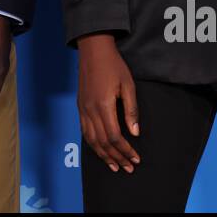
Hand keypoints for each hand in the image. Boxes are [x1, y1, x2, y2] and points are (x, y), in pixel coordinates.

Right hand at [76, 33, 139, 172]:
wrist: (93, 49)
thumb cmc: (113, 65)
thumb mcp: (128, 85)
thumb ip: (131, 110)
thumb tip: (135, 133)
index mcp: (103, 106)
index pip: (115, 137)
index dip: (126, 150)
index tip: (136, 158)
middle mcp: (90, 110)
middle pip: (103, 142)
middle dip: (117, 157)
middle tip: (128, 167)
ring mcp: (83, 109)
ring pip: (92, 140)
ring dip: (104, 155)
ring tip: (114, 165)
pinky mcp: (80, 106)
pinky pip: (85, 131)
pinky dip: (93, 144)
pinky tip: (100, 150)